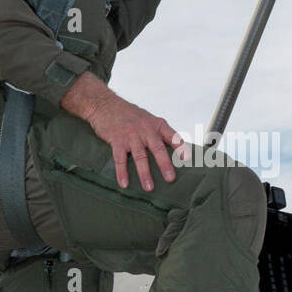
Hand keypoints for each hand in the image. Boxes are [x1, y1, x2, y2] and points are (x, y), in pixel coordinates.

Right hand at [61, 72, 188, 189]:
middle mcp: (145, 129)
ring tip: (149, 187)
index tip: (186, 159)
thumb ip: (159, 132)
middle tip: (170, 179)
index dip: (180, 148)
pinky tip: (124, 183)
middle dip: (164, 165)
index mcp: (156, 125)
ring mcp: (131, 135)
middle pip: (157, 149)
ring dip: (144, 173)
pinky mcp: (116, 140)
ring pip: (140, 156)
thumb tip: (174, 149)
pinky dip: (122, 172)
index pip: (172, 136)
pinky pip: (120, 159)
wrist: (105, 104)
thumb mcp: (148, 119)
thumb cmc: (128, 114)